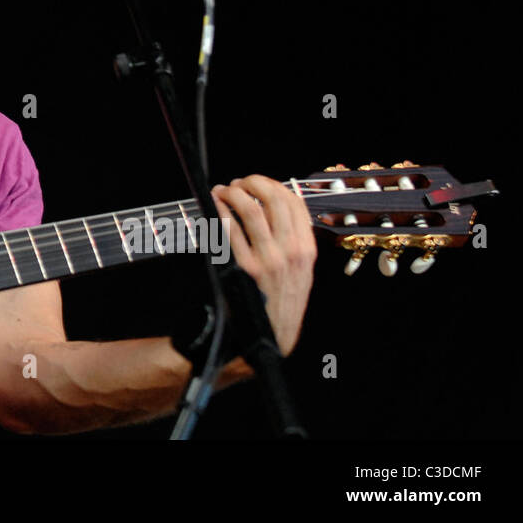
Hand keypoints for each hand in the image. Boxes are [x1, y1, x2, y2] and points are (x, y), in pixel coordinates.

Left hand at [211, 174, 316, 355]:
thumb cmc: (281, 303)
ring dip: (233, 193)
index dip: (274, 185)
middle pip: (273, 199)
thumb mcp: (301, 273)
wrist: (268, 339)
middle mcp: (292, 252)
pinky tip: (215, 207)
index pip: (294, 203)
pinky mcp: (245, 268)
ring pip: (251, 209)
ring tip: (223, 191)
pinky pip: (230, 230)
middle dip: (252, 183)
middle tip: (238, 183)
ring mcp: (269, 259)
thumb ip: (294, 242)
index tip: (259, 183)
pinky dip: (221, 212)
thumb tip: (273, 208)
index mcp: (307, 250)